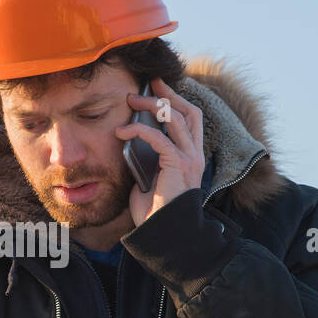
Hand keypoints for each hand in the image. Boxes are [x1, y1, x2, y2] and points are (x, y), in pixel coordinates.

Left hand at [114, 77, 204, 224]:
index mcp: (190, 157)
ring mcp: (189, 159)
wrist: (163, 234)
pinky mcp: (178, 165)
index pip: (190, 120)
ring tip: (131, 101)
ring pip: (176, 118)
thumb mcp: (148, 177)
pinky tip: (122, 132)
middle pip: (189, 111)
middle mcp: (195, 155)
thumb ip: (146, 158)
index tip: (158, 89)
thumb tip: (129, 141)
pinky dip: (138, 131)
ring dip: (152, 106)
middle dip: (169, 94)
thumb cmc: (154, 211)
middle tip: (149, 83)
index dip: (176, 101)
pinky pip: (159, 138)